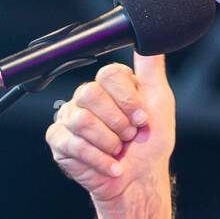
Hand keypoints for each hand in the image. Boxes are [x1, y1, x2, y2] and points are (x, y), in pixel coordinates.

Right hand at [46, 53, 175, 204]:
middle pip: (90, 94)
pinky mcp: (59, 141)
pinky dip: (98, 159)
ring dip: (109, 143)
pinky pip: (71, 143)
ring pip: (81, 120)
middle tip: (129, 136)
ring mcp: (70, 117)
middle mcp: (87, 96)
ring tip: (118, 150)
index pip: (109, 74)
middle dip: (118, 123)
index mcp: (110, 84)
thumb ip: (151, 69)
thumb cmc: (150, 143)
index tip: (142, 118)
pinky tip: (111, 165)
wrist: (139, 180)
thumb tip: (148, 39)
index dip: (128, 101)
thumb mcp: (160, 102)